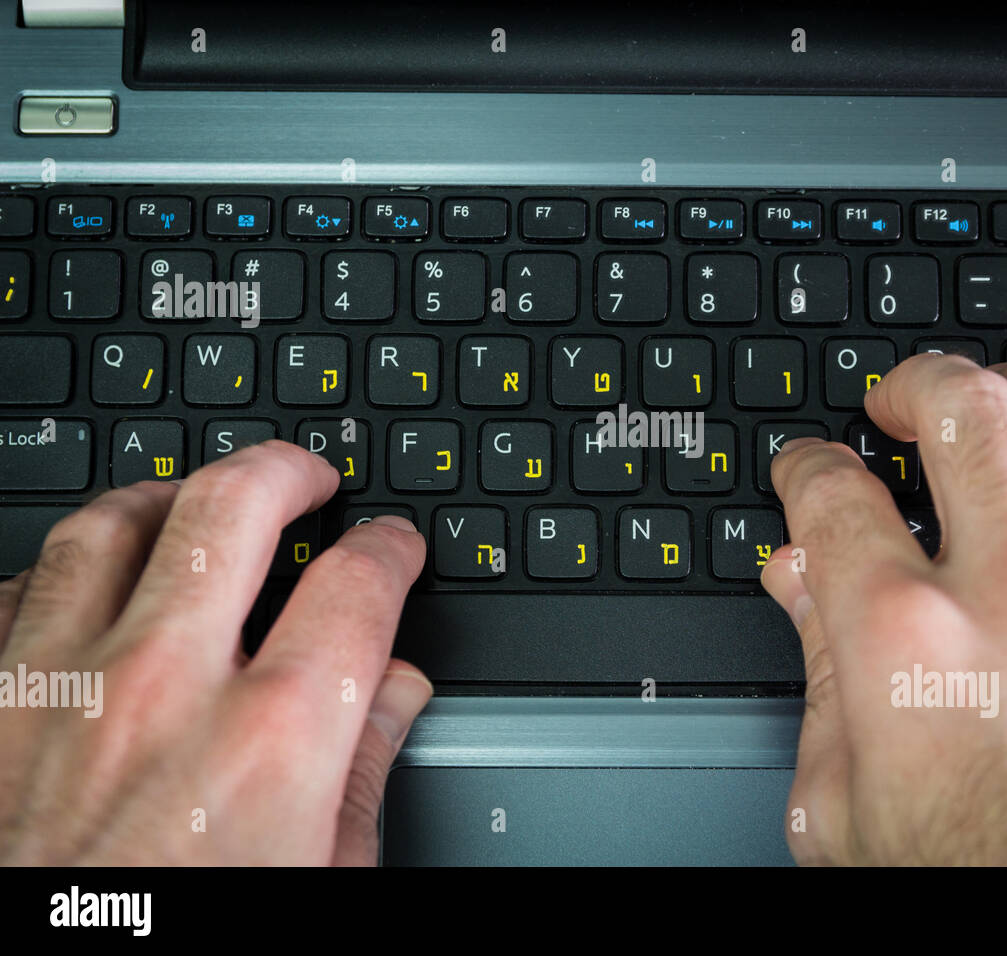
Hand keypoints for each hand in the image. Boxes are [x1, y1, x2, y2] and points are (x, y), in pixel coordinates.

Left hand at [0, 440, 429, 864]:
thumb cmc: (183, 949)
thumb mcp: (320, 884)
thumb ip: (363, 774)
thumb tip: (396, 694)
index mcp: (273, 738)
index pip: (358, 585)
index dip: (390, 547)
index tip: (393, 544)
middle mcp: (161, 691)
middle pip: (232, 508)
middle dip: (284, 470)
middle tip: (306, 475)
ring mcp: (51, 695)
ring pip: (106, 528)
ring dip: (163, 500)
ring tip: (190, 504)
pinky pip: (8, 598)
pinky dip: (52, 579)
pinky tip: (81, 593)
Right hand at [762, 353, 1006, 864]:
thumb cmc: (986, 895)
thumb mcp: (844, 812)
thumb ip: (815, 676)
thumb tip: (796, 580)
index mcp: (905, 647)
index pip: (834, 496)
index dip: (808, 467)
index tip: (812, 470)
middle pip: (962, 410)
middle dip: (915, 383)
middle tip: (902, 399)